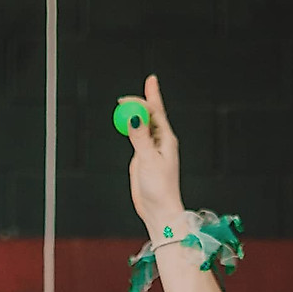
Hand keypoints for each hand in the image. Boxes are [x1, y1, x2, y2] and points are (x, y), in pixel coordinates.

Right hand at [124, 74, 184, 233]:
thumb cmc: (159, 189)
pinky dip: (135, 126)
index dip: (143, 101)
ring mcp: (152, 149)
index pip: (155, 113)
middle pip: (153, 114)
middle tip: (149, 81)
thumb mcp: (149, 160)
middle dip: (148, 98)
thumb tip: (134, 116)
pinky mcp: (143, 158)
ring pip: (146, 124)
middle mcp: (160, 142)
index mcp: (166, 140)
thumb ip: (140, 138)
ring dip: (141, 110)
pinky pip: (139, 136)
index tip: (126, 100)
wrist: (158, 210)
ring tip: (132, 99)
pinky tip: (132, 121)